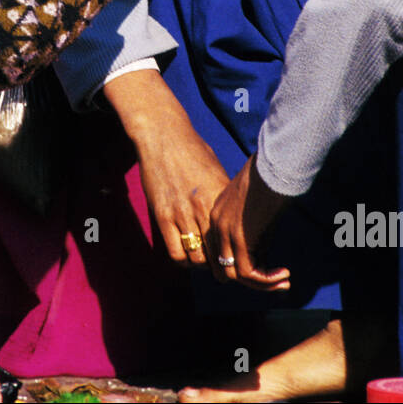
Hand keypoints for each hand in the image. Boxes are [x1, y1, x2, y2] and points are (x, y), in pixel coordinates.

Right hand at [105, 69, 230, 265]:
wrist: (163, 136)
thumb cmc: (192, 150)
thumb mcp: (215, 172)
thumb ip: (223, 196)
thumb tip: (234, 215)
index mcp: (221, 197)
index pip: (235, 238)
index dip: (239, 254)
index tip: (239, 258)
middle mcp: (204, 208)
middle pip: (218, 253)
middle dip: (223, 266)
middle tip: (223, 268)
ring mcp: (182, 213)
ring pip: (198, 257)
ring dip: (202, 264)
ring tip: (204, 260)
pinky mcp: (163, 215)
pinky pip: (176, 252)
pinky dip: (183, 260)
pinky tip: (186, 255)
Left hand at [206, 154, 291, 290]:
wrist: (275, 164)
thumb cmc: (274, 177)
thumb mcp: (259, 205)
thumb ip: (256, 226)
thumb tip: (264, 248)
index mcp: (218, 212)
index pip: (221, 250)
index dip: (241, 264)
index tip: (264, 269)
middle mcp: (217, 224)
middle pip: (225, 265)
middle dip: (249, 279)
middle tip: (275, 281)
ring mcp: (226, 231)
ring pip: (235, 273)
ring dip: (261, 283)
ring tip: (283, 281)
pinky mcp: (239, 237)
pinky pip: (247, 272)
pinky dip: (266, 279)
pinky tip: (283, 274)